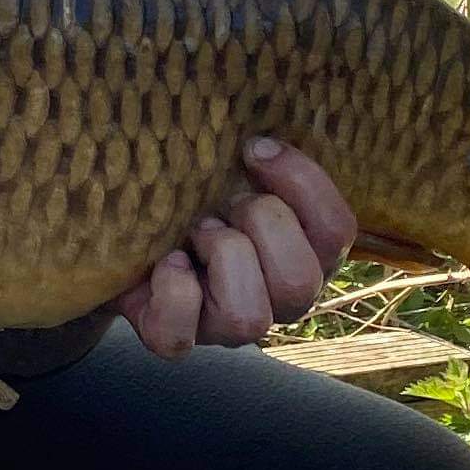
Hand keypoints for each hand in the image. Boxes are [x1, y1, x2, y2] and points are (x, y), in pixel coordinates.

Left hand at [120, 136, 355, 358]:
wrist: (132, 225)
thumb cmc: (200, 191)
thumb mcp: (235, 168)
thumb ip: (262, 156)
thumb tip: (259, 131)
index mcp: (308, 254)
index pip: (337, 231)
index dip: (302, 183)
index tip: (254, 148)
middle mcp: (277, 300)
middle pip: (302, 281)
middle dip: (261, 223)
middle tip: (228, 201)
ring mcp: (227, 327)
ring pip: (250, 318)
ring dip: (223, 256)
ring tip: (199, 230)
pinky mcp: (173, 338)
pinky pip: (178, 336)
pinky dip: (171, 292)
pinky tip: (167, 261)